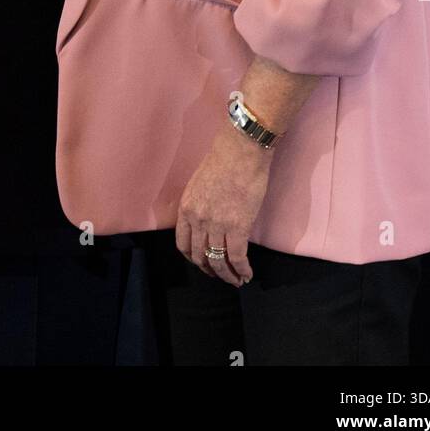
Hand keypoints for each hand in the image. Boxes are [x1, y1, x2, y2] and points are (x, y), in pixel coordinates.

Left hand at [176, 121, 272, 285]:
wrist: (242, 150)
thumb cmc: (224, 160)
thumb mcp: (200, 184)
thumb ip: (200, 205)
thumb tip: (208, 222)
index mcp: (186, 208)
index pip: (183, 244)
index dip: (193, 259)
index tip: (203, 263)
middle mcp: (198, 220)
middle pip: (200, 257)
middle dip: (210, 270)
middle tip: (221, 275)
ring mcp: (217, 225)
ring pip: (218, 262)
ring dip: (227, 276)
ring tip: (236, 280)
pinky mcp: (238, 226)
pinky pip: (237, 257)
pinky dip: (242, 269)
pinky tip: (247, 273)